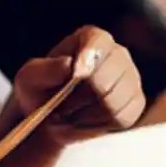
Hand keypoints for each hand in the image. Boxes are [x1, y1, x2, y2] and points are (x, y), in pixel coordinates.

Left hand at [13, 27, 144, 145]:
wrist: (53, 116)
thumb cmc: (40, 92)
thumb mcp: (29, 79)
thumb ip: (45, 70)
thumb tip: (69, 65)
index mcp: (92, 39)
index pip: (98, 42)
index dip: (88, 57)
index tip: (76, 75)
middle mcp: (118, 55)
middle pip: (105, 79)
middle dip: (78, 99)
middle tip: (60, 108)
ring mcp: (131, 80)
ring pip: (113, 103)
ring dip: (85, 116)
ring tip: (69, 117)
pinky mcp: (136, 105)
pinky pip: (121, 118)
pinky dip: (97, 126)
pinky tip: (84, 123)